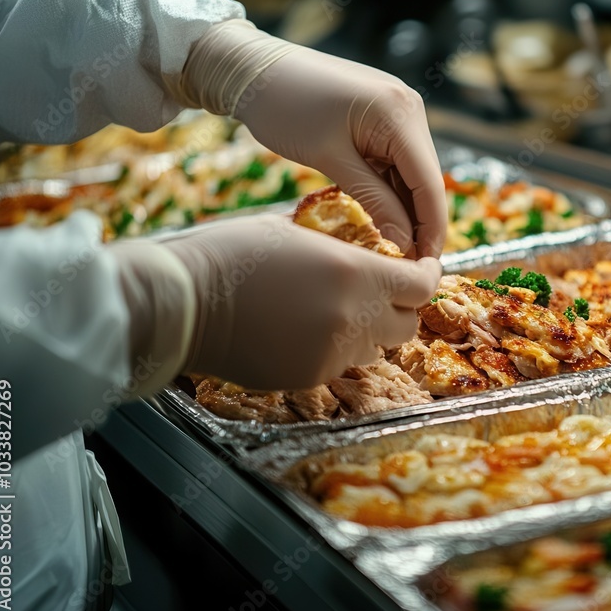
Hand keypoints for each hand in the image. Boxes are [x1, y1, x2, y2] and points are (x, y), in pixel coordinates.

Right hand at [159, 214, 440, 389]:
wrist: (182, 302)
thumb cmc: (231, 254)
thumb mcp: (295, 233)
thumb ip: (341, 252)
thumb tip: (364, 258)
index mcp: (355, 274)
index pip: (421, 285)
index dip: (427, 276)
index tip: (422, 269)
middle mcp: (353, 318)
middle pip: (407, 324)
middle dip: (401, 307)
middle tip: (383, 292)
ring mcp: (332, 353)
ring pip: (374, 347)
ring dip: (367, 329)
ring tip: (333, 309)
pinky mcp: (309, 377)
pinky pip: (340, 364)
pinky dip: (334, 349)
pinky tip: (304, 329)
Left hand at [176, 20, 446, 257]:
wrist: (251, 67)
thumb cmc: (284, 107)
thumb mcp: (329, 159)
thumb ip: (373, 200)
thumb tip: (404, 242)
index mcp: (400, 114)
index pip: (429, 183)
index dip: (431, 229)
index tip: (426, 267)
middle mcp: (409, 108)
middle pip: (425, 178)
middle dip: (420, 223)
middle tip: (411, 266)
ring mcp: (397, 110)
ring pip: (410, 172)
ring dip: (404, 208)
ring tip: (396, 249)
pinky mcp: (382, 116)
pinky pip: (394, 160)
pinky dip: (389, 189)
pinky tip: (382, 217)